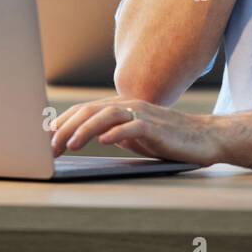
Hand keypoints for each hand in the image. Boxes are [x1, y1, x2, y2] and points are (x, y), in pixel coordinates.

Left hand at [50, 97, 222, 165]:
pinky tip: (103, 141)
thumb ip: (112, 132)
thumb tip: (86, 137)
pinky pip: (133, 127)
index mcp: (121, 107)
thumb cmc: (168, 139)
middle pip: (90, 111)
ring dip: (85, 130)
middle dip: (66, 127)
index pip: (85, 110)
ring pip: (107, 116)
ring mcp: (143, 114)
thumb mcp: (134, 136)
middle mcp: (129, 105)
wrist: (205, 137)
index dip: (63, 121)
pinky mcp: (157, 127)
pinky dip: (116, 133)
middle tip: (50, 146)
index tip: (46, 136)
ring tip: (69, 144)